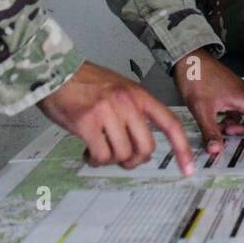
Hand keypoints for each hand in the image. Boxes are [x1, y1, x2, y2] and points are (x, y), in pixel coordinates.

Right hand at [39, 61, 194, 174]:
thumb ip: (133, 112)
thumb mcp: (119, 88)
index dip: (182, 149)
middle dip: (134, 160)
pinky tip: (87, 152)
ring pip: (122, 154)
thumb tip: (141, 146)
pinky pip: (101, 155)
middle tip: (121, 158)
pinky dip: (95, 160)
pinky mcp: (87, 123)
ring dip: (110, 160)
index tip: (188, 169)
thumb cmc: (85, 82)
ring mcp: (108, 112)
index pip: (170, 124)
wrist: (55, 72)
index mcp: (139, 94)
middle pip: (146, 148)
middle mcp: (127, 102)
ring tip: (98, 150)